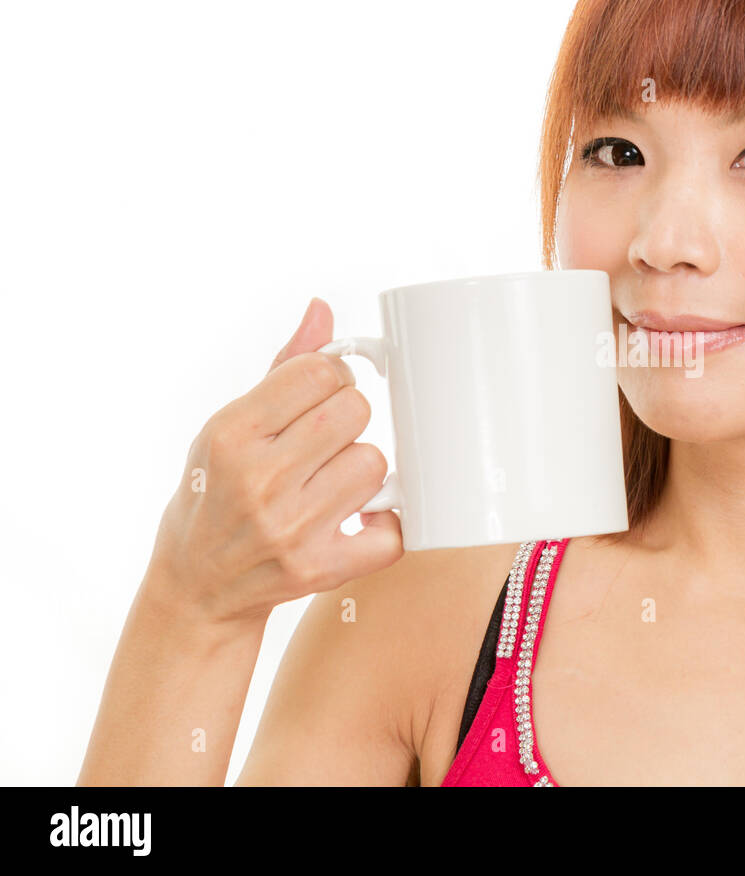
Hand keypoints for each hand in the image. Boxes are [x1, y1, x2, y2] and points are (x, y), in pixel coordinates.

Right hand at [147, 298, 403, 628]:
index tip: (321, 395)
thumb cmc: (215, 495)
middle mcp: (259, 480)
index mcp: (231, 435)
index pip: (317, 372)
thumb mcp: (227, 428)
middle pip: (354, 412)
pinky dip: (384, 525)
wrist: (197, 588)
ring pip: (374, 462)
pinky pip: (392, 532)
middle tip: (326, 441)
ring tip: (331, 482)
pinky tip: (358, 519)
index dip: (331, 378)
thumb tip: (323, 311)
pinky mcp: (321, 569)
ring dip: (362, 469)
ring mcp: (291, 528)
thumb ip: (282, 370)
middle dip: (348, 419)